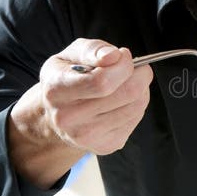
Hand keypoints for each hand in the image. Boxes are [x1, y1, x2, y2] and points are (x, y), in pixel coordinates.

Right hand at [9, 38, 152, 186]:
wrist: (56, 115)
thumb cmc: (68, 77)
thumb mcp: (70, 55)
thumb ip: (92, 49)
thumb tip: (113, 55)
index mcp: (56, 90)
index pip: (102, 82)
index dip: (122, 65)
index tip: (123, 55)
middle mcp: (68, 118)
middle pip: (127, 93)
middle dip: (140, 74)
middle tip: (137, 68)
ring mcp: (87, 136)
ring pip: (136, 105)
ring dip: (141, 89)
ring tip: (128, 82)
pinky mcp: (104, 146)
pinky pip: (136, 118)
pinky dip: (137, 104)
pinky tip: (123, 100)